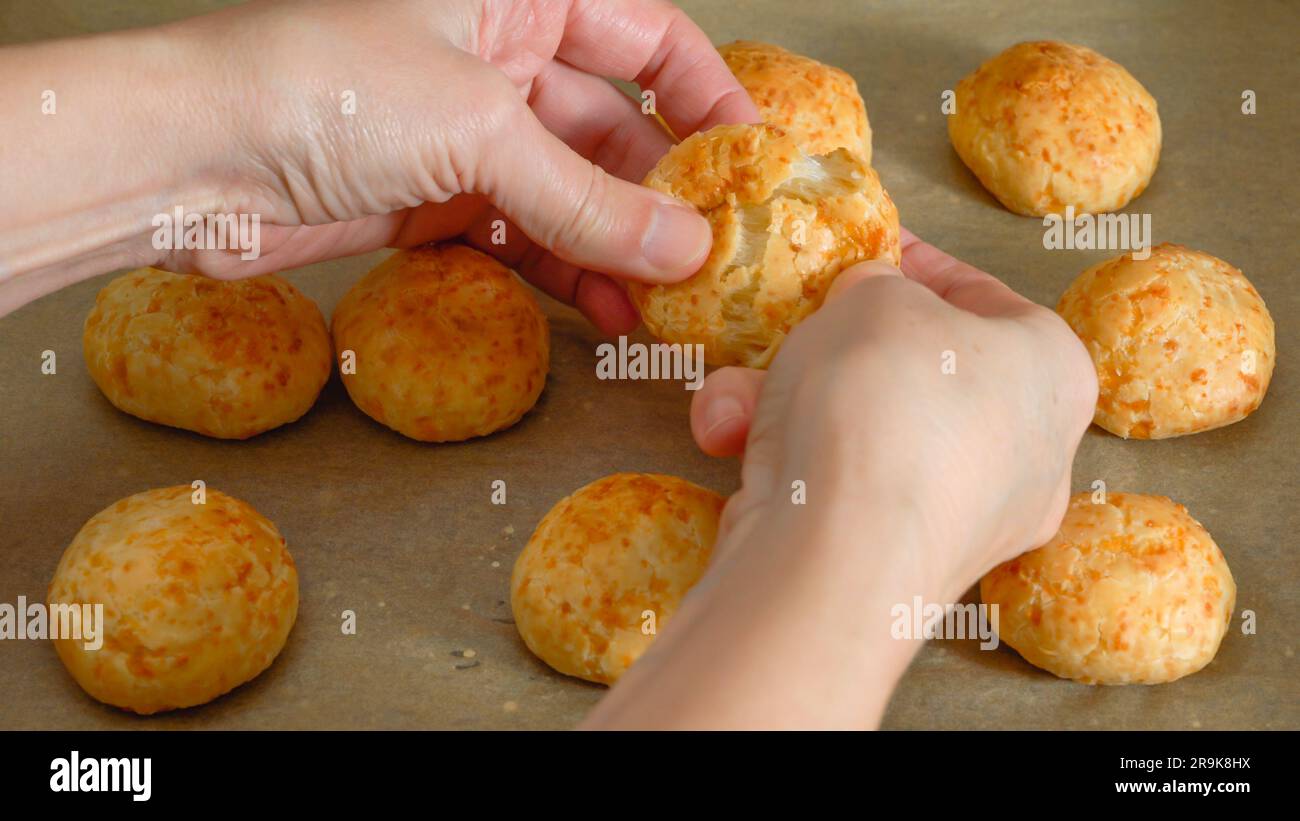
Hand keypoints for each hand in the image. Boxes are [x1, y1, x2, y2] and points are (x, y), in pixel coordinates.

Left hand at [1, 0, 758, 325]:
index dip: (705, 94)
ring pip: (570, 193)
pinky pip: (523, 237)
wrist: (189, 160)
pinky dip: (561, 275)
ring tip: (663, 309)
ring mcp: (466, 134)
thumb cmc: (320, 89)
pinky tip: (601, 316)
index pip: (645, 32)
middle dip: (660, 196)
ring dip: (616, 250)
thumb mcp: (478, 131)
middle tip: (710, 262)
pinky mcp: (436, 200)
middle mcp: (496, 56)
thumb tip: (686, 248)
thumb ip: (587, 197)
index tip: (753, 161)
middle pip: (612, 126)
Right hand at [584, 232, 1095, 727]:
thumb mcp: (874, 293)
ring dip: (788, 403)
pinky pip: (843, 488)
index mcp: (1055, 373)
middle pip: (916, 373)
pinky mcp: (900, 567)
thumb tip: (869, 301)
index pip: (983, 298)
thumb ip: (876, 286)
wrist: (839, 555)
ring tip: (737, 397)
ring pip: (865, 433)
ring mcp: (967, 523)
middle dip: (832, 348)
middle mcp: (1030, 455)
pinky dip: (788, 460)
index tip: (863, 256)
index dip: (913, 267)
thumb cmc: (883, 399)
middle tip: (794, 328)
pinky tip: (735, 442)